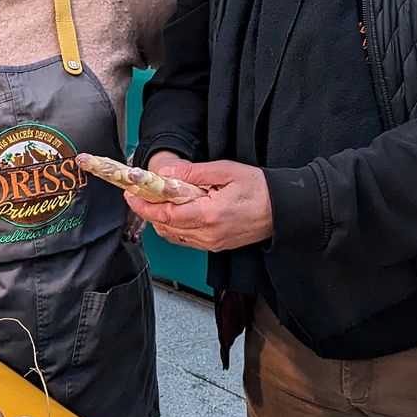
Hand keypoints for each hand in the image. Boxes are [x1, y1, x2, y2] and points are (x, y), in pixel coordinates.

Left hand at [124, 159, 272, 251]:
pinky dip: (175, 226)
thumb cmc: (260, 189)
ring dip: (161, 219)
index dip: (144, 206)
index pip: (166, 216)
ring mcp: (212, 243)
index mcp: (209, 216)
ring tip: (157, 199)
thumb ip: (192, 173)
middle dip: (149, 211)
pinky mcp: (216, 245)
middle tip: (140, 194)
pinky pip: (186, 239)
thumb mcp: (225, 171)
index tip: (130, 195)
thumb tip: (166, 174)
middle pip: (165, 228)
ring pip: (174, 235)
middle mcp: (208, 235)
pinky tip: (176, 210)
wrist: (285, 210)